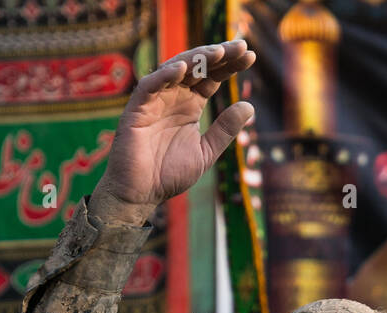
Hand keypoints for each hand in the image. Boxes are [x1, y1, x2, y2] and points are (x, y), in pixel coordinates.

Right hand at [90, 40, 254, 225]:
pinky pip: (150, 85)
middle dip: (219, 54)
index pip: (212, 77)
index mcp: (190, 105)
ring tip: (218, 52)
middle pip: (197, 67)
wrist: (141, 193)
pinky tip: (183, 69)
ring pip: (175, 69)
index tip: (250, 55)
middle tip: (240, 45)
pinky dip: (164, 75)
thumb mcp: (206, 152)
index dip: (230, 65)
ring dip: (196, 59)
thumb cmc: (169, 174)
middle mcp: (173, 97)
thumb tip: (249, 106)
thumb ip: (225, 130)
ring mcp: (155, 100)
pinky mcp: (137, 109)